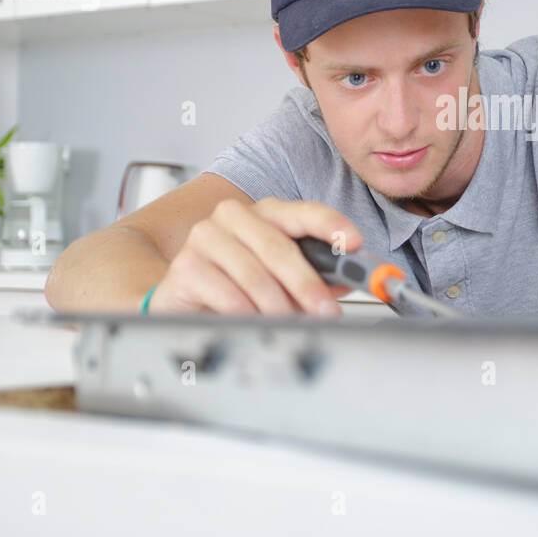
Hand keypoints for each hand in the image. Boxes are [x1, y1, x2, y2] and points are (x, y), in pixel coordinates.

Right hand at [147, 198, 362, 316]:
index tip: (354, 243)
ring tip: (290, 324)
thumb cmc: (236, 281)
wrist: (183, 295)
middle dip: (307, 285)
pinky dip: (248, 313)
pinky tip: (256, 322)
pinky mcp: (187, 265)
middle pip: (279, 248)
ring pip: (255, 275)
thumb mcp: (282, 275)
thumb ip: (316, 273)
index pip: (304, 212)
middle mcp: (234, 216)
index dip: (331, 225)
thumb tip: (348, 279)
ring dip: (278, 307)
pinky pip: (229, 295)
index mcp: (265, 212)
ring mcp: (207, 236)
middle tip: (326, 310)